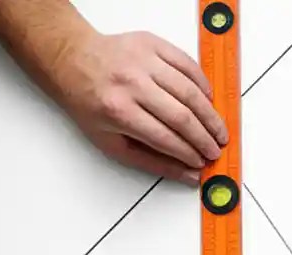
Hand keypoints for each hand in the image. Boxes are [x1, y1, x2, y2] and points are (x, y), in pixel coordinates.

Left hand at [50, 29, 227, 183]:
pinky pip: (187, 64)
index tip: (202, 162)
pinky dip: (203, 84)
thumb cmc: (89, 102)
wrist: (72, 60)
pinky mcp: (152, 43)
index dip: (189, 153)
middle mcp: (131, 83)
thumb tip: (189, 174)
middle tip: (216, 149)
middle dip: (205, 138)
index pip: (166, 137)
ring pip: (190, 91)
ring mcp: (143, 60)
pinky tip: (208, 100)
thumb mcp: (111, 141)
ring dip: (210, 115)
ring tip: (219, 130)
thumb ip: (152, 161)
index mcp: (117, 111)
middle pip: (182, 116)